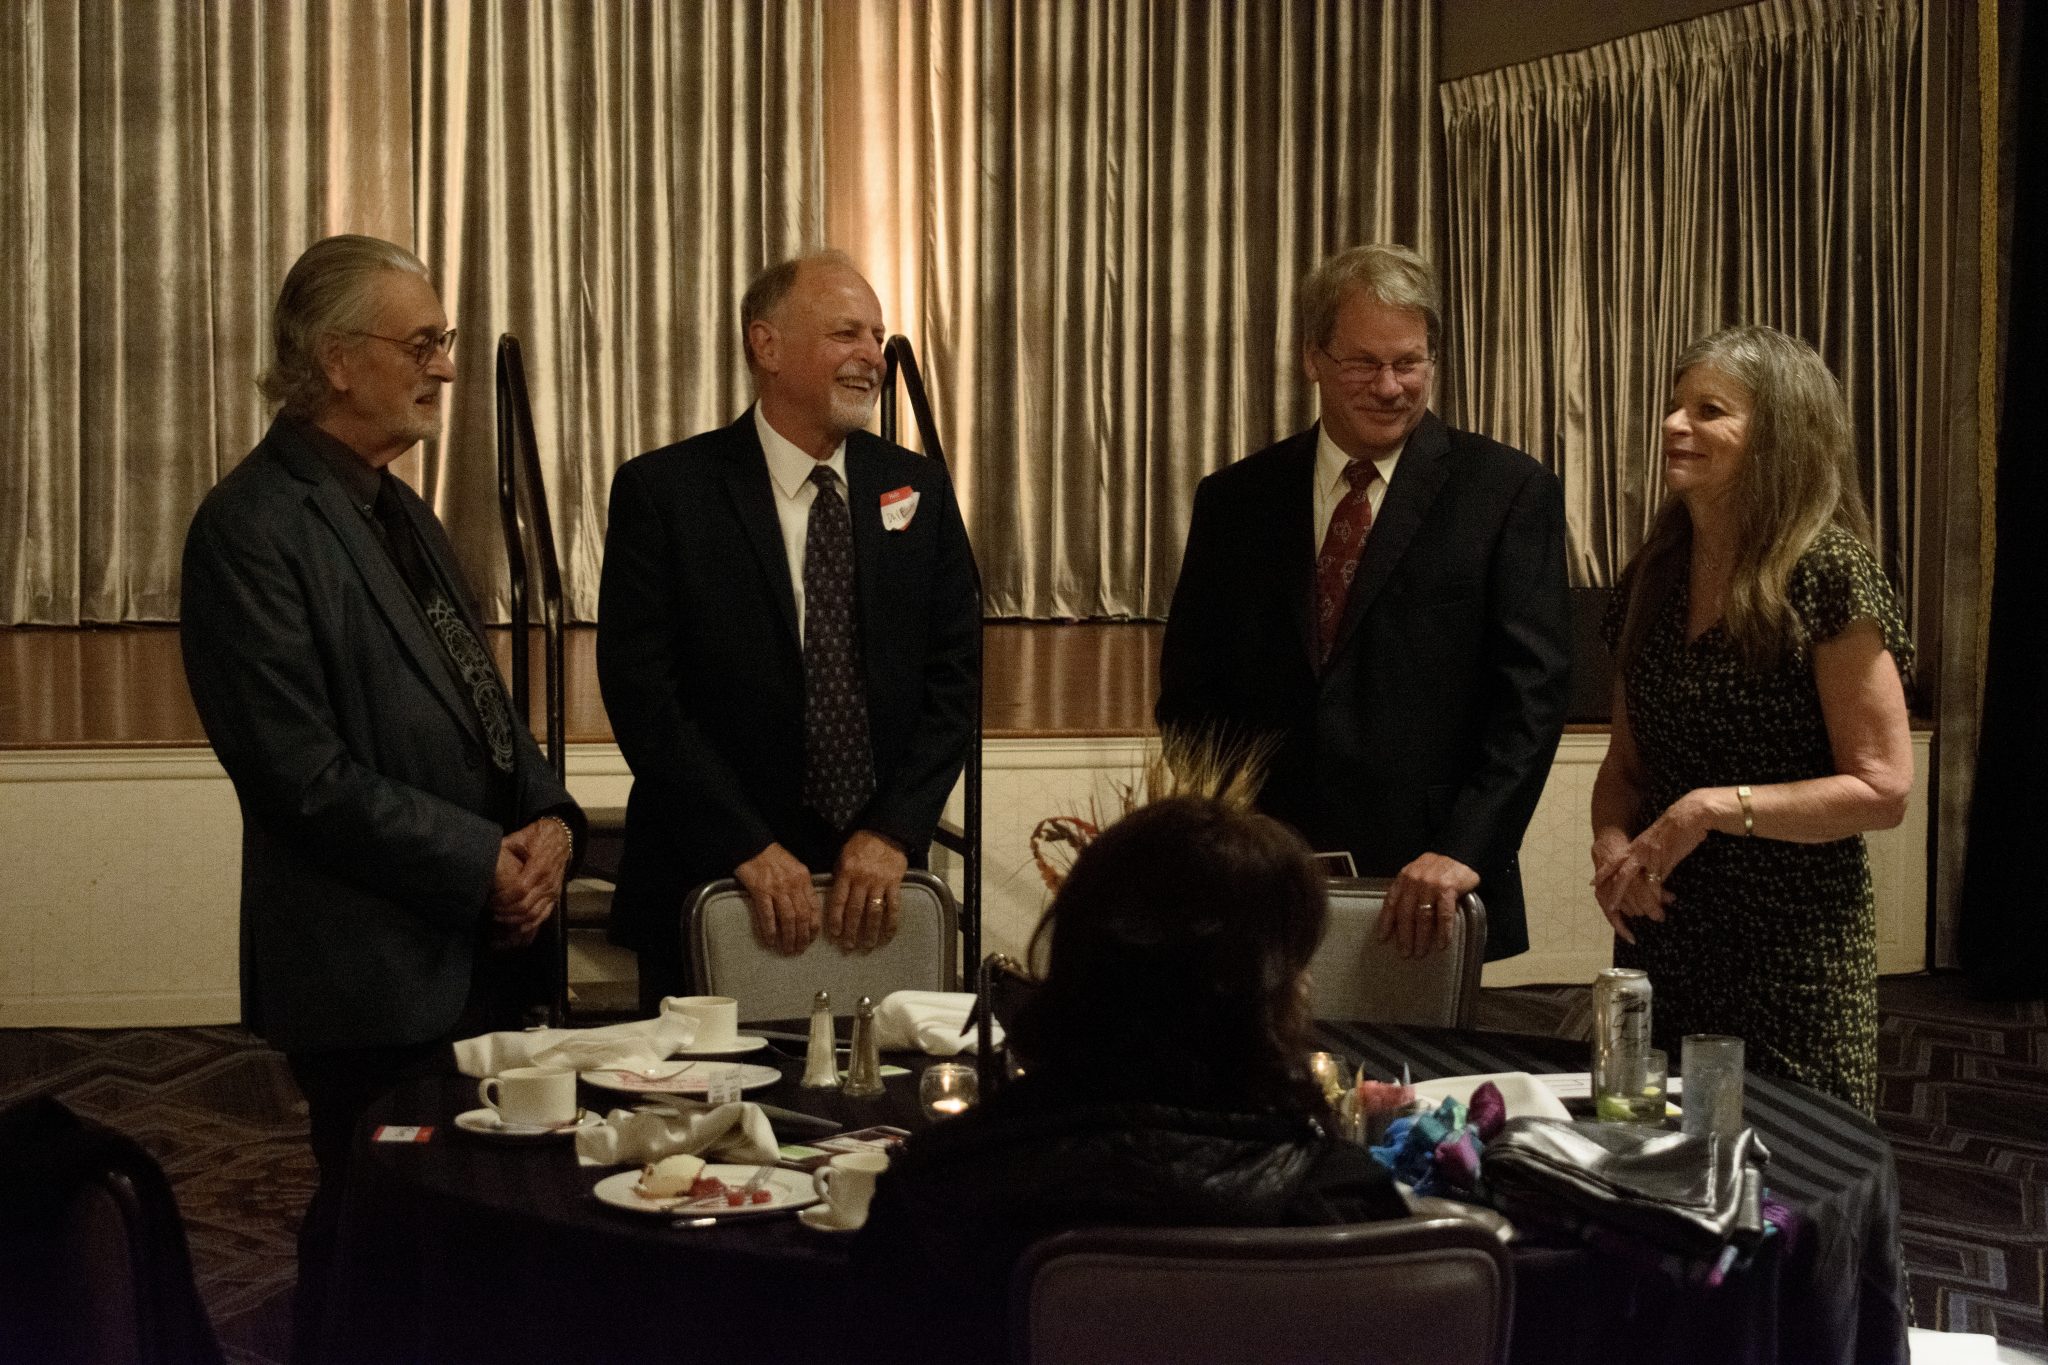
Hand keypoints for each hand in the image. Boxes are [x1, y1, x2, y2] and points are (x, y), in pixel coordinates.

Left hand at [489, 818, 572, 946]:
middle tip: (491, 908)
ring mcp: (553, 891)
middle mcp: (547, 882)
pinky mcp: (555, 896)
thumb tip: (484, 858)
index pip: (519, 889)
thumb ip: (503, 848)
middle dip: (505, 910)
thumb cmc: (537, 836)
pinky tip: (516, 925)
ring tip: (499, 916)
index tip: (490, 898)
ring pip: (532, 914)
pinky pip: (543, 916)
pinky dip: (529, 924)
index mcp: (539, 866)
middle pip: (524, 905)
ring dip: (514, 918)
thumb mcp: (518, 837)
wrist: (561, 838)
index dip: (503, 897)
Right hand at [734, 843, 818, 955]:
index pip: (814, 907)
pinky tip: (770, 940)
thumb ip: (802, 886)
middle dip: (802, 936)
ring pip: (788, 918)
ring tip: (787, 949)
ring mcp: (777, 889)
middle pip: (802, 916)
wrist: (753, 846)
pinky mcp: (760, 891)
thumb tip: (806, 908)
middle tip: (799, 950)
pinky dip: (770, 930)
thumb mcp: (795, 868)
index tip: (811, 939)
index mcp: (804, 879)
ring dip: (789, 937)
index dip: (814, 926)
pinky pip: (767, 915)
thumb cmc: (774, 857)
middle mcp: (793, 885)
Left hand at [826, 831, 908, 950]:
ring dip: (870, 932)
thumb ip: (839, 877)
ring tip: (867, 946)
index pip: (838, 901)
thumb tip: (833, 900)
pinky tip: (887, 936)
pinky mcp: (895, 884)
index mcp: (846, 873)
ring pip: (873, 912)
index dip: (835, 920)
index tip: (834, 935)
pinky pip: (893, 907)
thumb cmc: (861, 845)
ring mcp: (879, 883)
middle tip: (848, 947)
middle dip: (851, 932)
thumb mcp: (843, 856)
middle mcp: (862, 880)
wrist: (886, 833)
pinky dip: (891, 923)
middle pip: (855, 911)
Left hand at [1379, 853, 1479, 958]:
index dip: (1386, 922)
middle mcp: (1414, 881)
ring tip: (1420, 952)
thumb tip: (1400, 917)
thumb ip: (1408, 890)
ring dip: (1421, 938)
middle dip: (1404, 936)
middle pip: (1405, 914)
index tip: (1382, 938)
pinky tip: (1442, 943)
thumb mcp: (1416, 873)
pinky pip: (1443, 915)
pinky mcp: (1447, 889)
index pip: (1390, 902)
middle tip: (1405, 953)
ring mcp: (1430, 885)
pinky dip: (1443, 931)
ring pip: (1422, 917)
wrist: (1460, 852)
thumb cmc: (1438, 866)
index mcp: (1404, 878)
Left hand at [1591, 791, 1713, 935]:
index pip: (1615, 861)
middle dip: (1614, 891)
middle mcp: (1639, 851)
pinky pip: (1656, 879)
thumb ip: (1651, 855)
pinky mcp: (1664, 857)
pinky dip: (1656, 892)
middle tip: (1609, 906)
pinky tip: (1657, 901)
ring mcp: (1650, 854)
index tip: (1593, 883)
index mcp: (1636, 846)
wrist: (1690, 813)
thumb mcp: (1657, 841)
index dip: (1604, 873)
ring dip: (1639, 899)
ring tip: (1640, 914)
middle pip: (1621, 874)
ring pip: (1638, 881)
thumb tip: (1653, 873)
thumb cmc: (1677, 826)